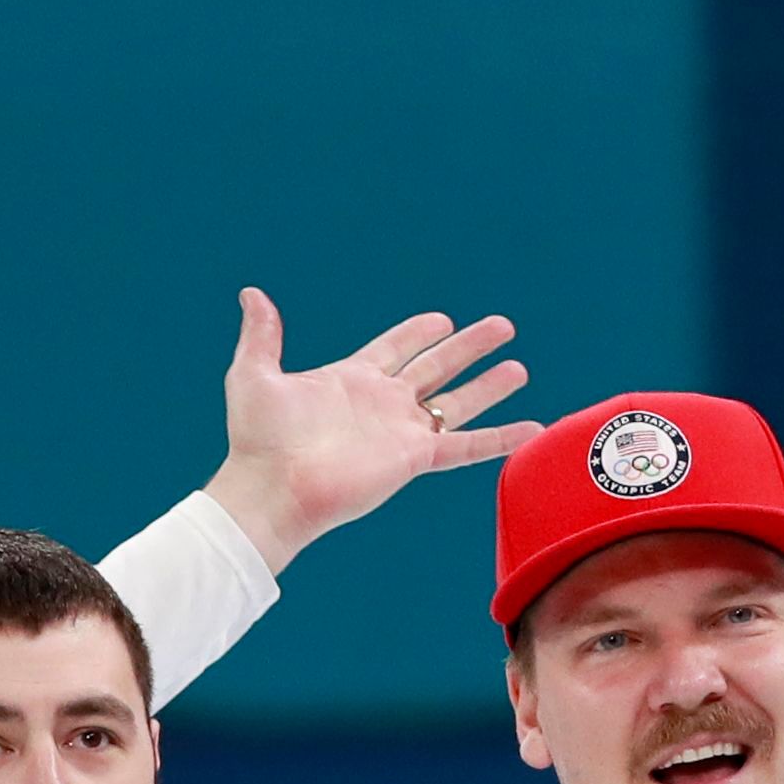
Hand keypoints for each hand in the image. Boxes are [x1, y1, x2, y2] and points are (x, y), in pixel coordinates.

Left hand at [203, 290, 540, 569]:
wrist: (271, 489)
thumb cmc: (258, 439)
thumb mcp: (254, 375)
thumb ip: (261, 334)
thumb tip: (252, 294)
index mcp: (350, 379)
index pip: (395, 348)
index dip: (418, 332)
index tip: (442, 319)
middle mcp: (382, 404)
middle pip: (436, 367)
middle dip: (468, 346)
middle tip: (502, 326)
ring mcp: (400, 431)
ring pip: (457, 402)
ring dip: (489, 386)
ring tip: (519, 367)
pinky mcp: (414, 459)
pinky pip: (467, 446)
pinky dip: (501, 438)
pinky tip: (532, 428)